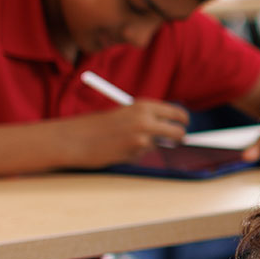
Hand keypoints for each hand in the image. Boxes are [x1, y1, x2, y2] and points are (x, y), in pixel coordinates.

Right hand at [65, 100, 188, 166]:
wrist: (75, 139)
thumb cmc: (96, 126)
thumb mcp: (124, 114)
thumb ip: (145, 118)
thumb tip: (168, 128)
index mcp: (143, 105)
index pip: (175, 112)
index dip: (182, 120)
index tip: (183, 124)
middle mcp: (146, 117)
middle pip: (177, 131)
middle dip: (179, 137)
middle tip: (178, 140)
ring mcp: (143, 134)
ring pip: (158, 144)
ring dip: (149, 146)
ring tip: (125, 142)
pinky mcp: (137, 149)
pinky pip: (144, 154)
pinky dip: (136, 154)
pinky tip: (119, 150)